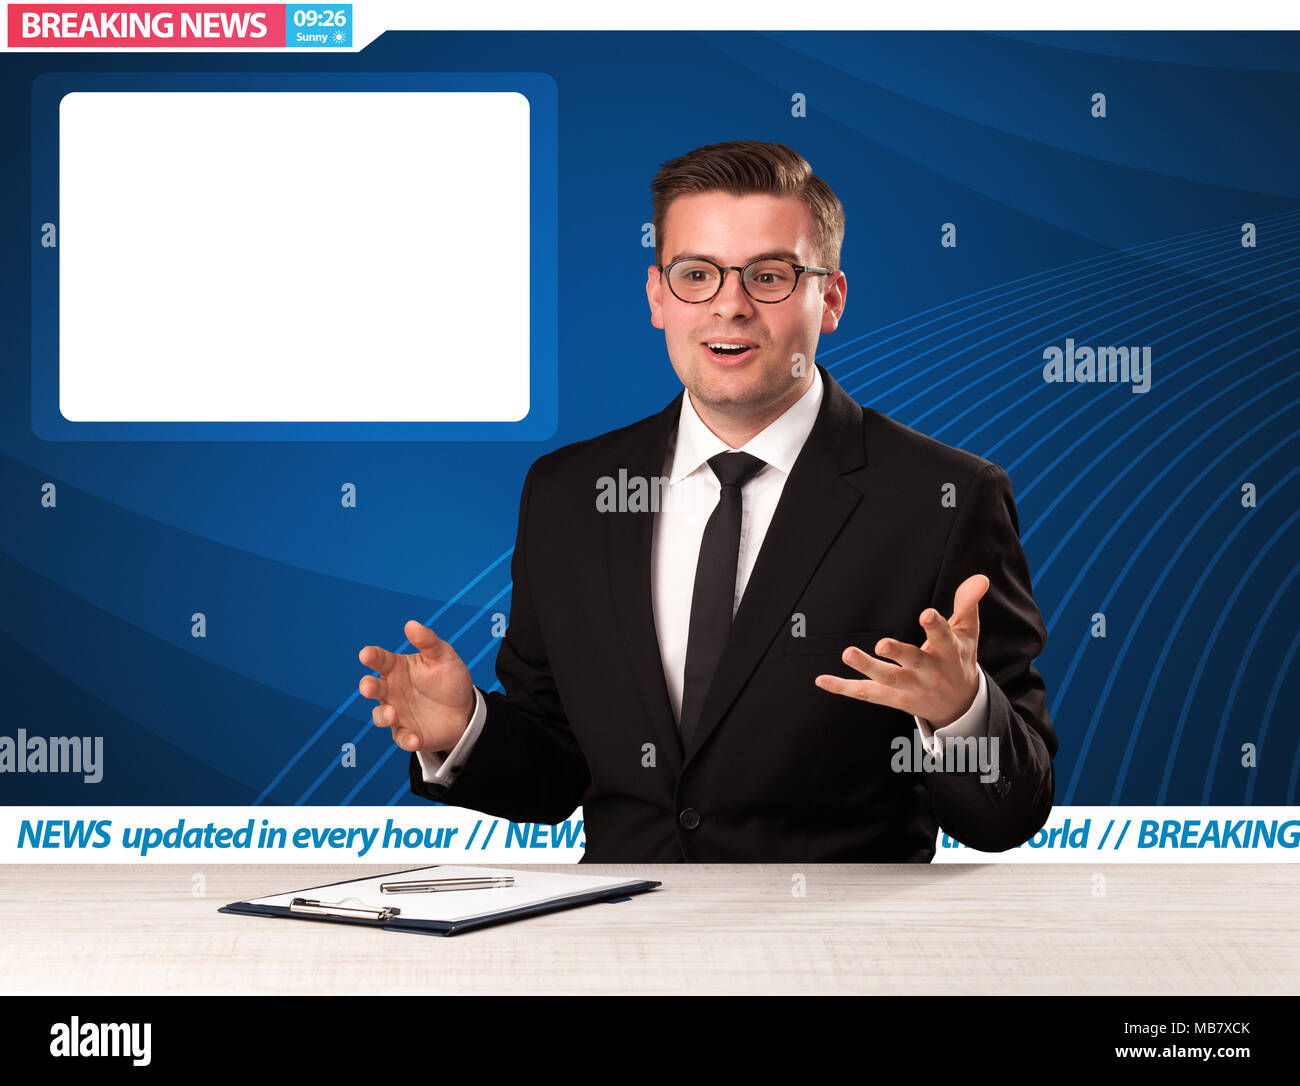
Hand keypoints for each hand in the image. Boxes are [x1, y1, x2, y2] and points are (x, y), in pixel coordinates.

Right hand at [357, 620, 476, 754]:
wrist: (465, 710)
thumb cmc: (449, 679)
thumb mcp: (444, 656)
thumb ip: (428, 641)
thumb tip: (410, 624)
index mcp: (397, 669)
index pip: (380, 660)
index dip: (371, 656)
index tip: (366, 654)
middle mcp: (392, 691)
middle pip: (373, 688)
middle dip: (368, 687)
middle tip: (369, 686)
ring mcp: (398, 714)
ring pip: (380, 716)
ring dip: (383, 715)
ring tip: (392, 714)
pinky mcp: (409, 734)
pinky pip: (402, 738)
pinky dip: (405, 739)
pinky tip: (414, 738)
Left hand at [814, 574, 988, 726]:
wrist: (959, 705)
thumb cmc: (959, 659)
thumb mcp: (968, 632)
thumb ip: (967, 603)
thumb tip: (979, 578)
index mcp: (949, 651)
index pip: (943, 637)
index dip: (935, 626)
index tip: (926, 613)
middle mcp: (929, 671)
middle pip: (913, 661)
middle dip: (898, 653)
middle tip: (882, 644)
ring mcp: (910, 687)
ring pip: (887, 679)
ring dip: (867, 667)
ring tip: (848, 653)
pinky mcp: (893, 699)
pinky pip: (866, 693)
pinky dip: (843, 688)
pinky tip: (822, 680)